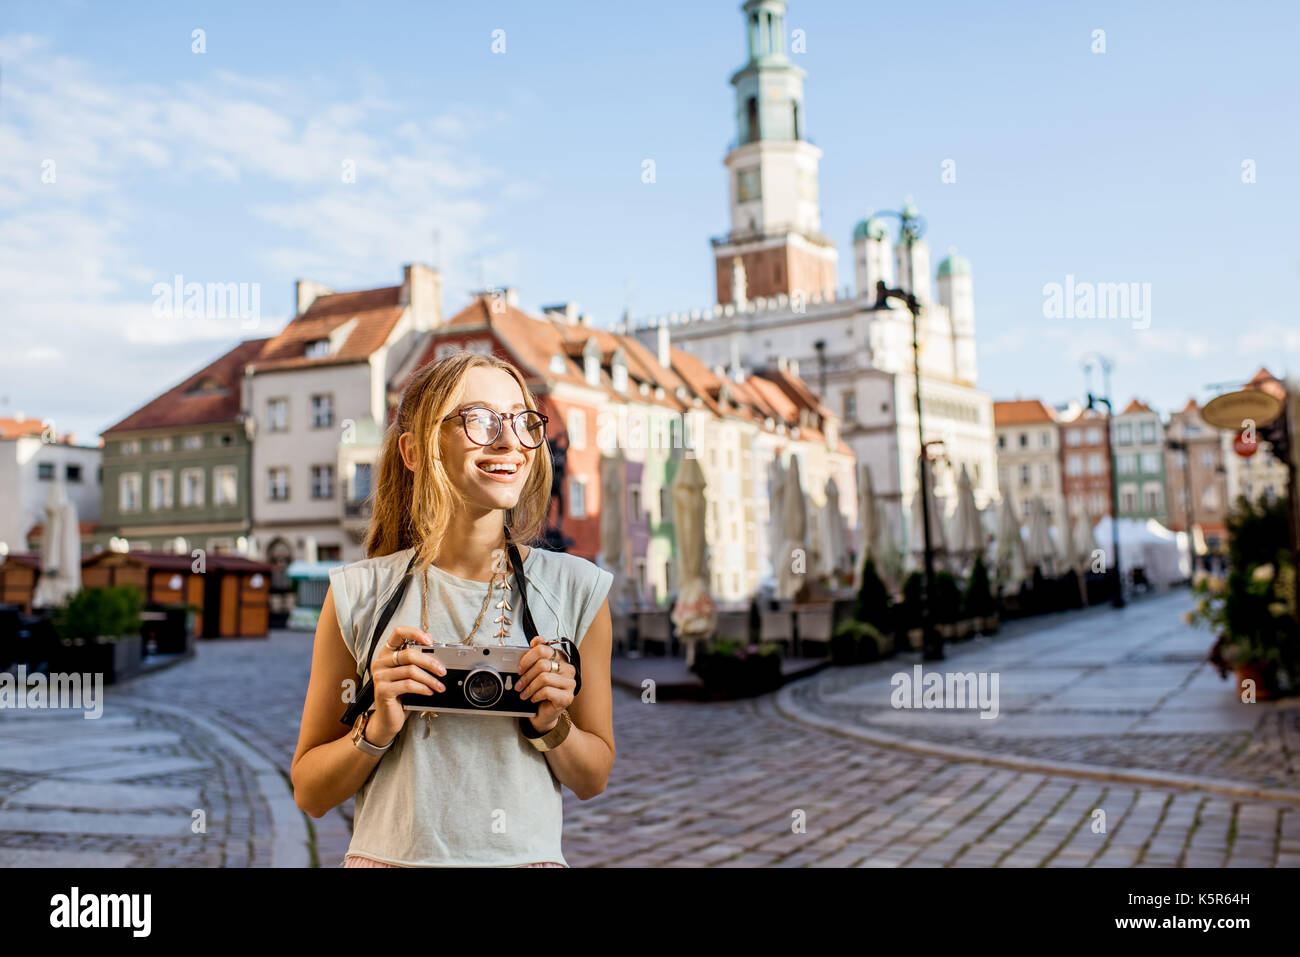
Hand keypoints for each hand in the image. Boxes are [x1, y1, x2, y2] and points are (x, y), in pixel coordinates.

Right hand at [368, 626, 445, 744]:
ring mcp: (380, 677)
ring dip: (430, 679)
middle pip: (409, 654)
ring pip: (411, 671)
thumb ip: (416, 658)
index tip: (430, 640)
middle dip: (430, 662)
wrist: (388, 719)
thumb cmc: (400, 695)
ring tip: (439, 686)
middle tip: (442, 671)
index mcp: (387, 654)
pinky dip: (423, 688)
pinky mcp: (383, 690)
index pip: (398, 633)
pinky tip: (429, 691)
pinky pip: (408, 685)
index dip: (415, 632)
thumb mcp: (409, 674)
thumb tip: (431, 640)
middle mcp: (380, 662)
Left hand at [516, 637, 575, 733]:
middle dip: (526, 676)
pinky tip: (533, 698)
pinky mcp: (568, 697)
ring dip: (529, 687)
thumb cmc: (540, 691)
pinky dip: (536, 695)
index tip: (520, 667)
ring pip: (544, 678)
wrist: (544, 713)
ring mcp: (570, 683)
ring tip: (524, 693)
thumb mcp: (535, 672)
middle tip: (518, 684)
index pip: (543, 649)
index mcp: (560, 659)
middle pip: (542, 664)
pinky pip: (547, 691)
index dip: (528, 657)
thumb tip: (536, 640)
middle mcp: (568, 669)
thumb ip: (536, 655)